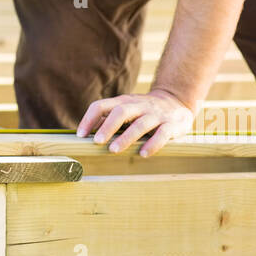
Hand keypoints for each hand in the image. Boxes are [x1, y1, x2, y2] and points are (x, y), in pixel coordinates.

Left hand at [77, 89, 195, 156]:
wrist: (176, 101)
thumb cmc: (144, 111)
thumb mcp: (126, 110)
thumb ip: (108, 119)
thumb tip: (86, 134)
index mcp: (124, 102)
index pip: (102, 105)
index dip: (89, 119)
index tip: (80, 135)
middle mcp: (139, 106)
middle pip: (121, 111)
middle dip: (108, 126)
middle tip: (96, 142)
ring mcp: (155, 115)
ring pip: (140, 124)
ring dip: (126, 137)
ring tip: (113, 150)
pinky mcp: (171, 125)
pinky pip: (162, 134)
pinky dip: (152, 144)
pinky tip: (143, 154)